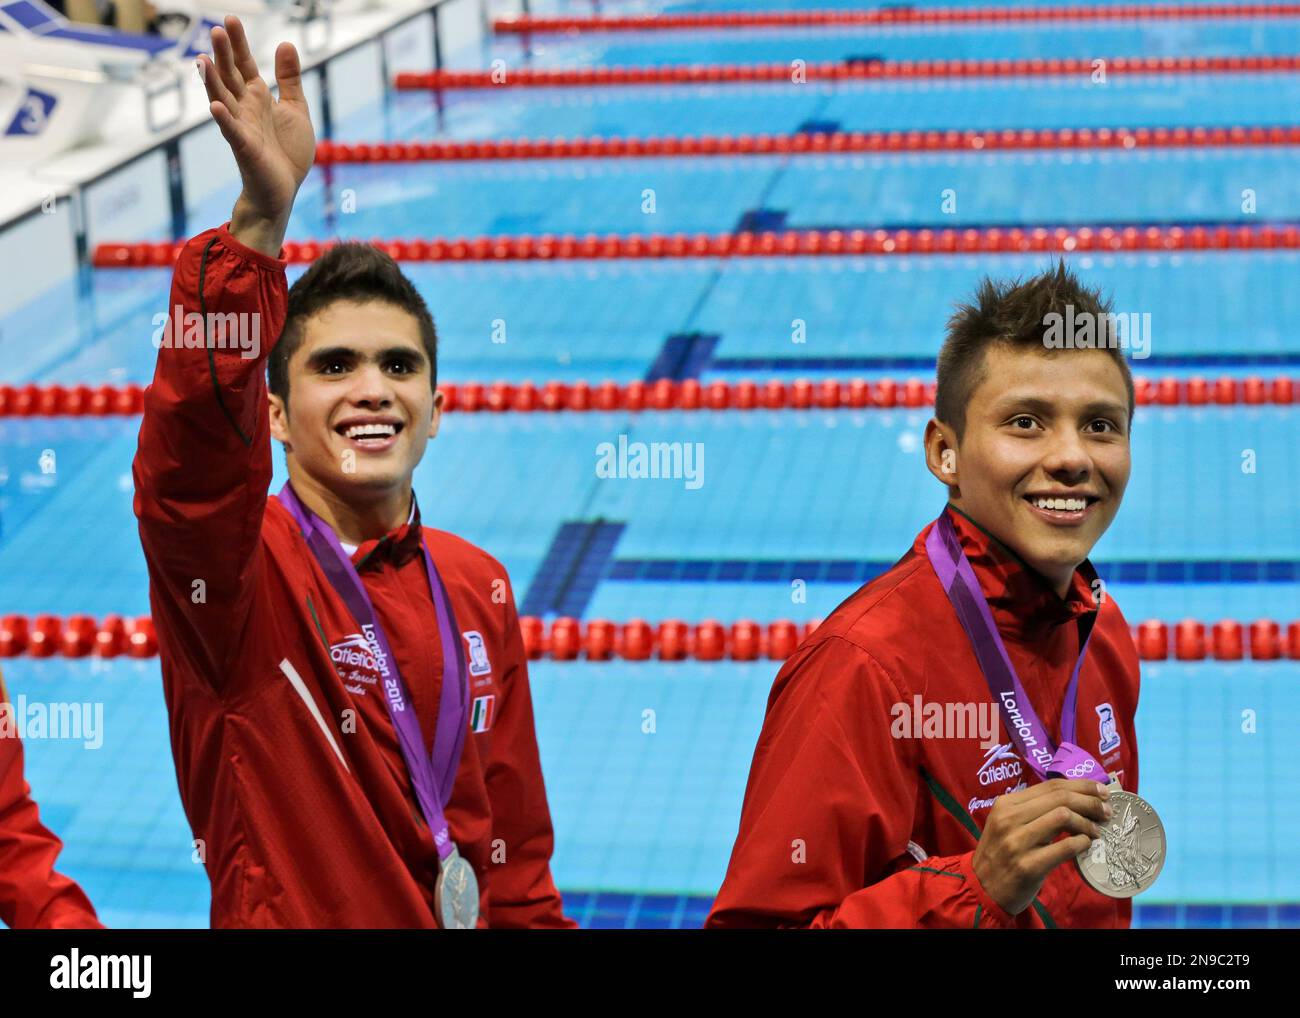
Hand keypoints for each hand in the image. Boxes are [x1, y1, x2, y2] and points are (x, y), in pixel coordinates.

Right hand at [198, 15, 313, 255]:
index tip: (230, 19)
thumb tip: (286, 43)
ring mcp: (242, 127)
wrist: (284, 190)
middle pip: (230, 76)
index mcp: (258, 97)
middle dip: (224, 54)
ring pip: (223, 99)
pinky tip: (215, 106)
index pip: (244, 65)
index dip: (238, 44)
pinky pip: (232, 132)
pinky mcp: (245, 148)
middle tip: (217, 29)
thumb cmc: (287, 152)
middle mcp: (245, 108)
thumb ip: (289, 79)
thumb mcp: (295, 109)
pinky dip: (223, 120)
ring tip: (203, 60)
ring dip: (213, 81)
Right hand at [971, 778, 1111, 916]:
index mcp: (1006, 804)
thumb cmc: (1001, 853)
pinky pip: (1065, 847)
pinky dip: (1082, 843)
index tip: (1101, 791)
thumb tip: (1074, 797)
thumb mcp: (1008, 824)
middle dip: (1090, 802)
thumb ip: (1033, 810)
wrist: (983, 888)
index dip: (1081, 785)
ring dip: (1087, 823)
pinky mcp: (1028, 866)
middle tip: (1106, 812)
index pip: (1051, 786)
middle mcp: (1009, 818)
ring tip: (1096, 831)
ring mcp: (1017, 842)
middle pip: (1060, 798)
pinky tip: (1086, 845)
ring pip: (1063, 817)